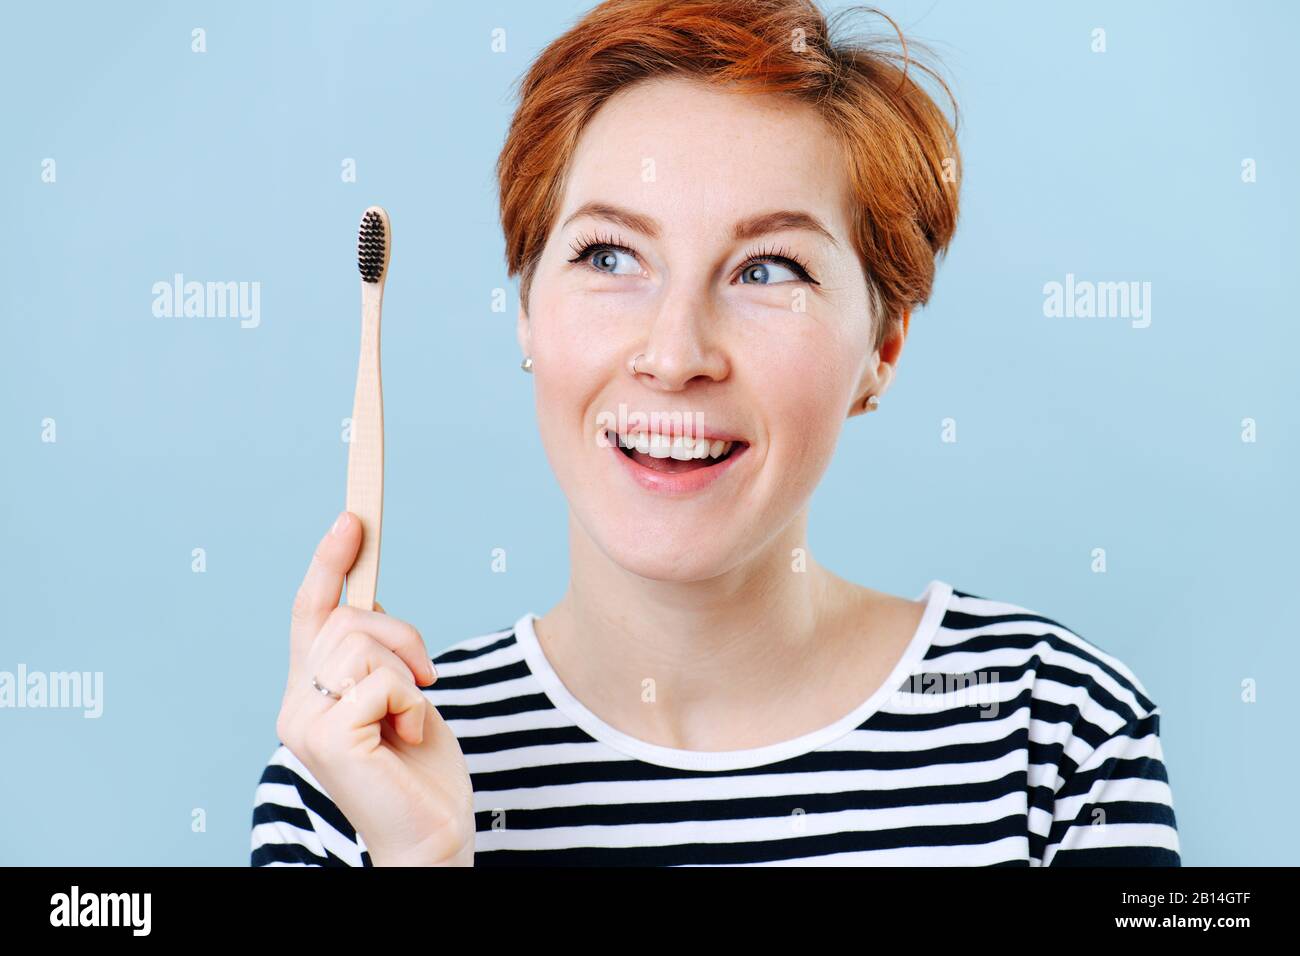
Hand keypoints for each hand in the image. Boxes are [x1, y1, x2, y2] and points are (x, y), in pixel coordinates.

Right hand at [274, 511, 474, 865]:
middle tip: (428, 678)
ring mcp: (305, 722)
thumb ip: (374, 653)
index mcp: (310, 691)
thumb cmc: (420, 767)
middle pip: (348, 618)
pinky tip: (409, 736)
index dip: (329, 563)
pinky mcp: (327, 737)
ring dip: (409, 674)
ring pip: (362, 641)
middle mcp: (296, 704)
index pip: (312, 613)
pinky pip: (381, 678)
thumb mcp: (398, 691)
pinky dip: (412, 702)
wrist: (433, 833)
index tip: (353, 517)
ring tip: (411, 719)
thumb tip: (367, 596)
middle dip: (401, 634)